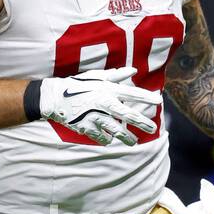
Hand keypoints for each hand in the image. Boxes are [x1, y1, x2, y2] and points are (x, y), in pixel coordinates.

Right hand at [38, 66, 160, 145]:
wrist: (55, 98)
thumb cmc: (78, 85)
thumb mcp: (96, 76)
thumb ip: (116, 75)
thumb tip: (134, 71)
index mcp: (107, 89)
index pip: (131, 93)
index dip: (146, 97)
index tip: (159, 101)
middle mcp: (103, 103)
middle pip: (127, 114)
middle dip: (141, 122)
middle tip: (152, 128)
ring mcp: (95, 116)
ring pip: (116, 130)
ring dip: (126, 137)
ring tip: (134, 142)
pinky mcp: (86, 127)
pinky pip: (101, 136)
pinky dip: (106, 139)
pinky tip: (109, 139)